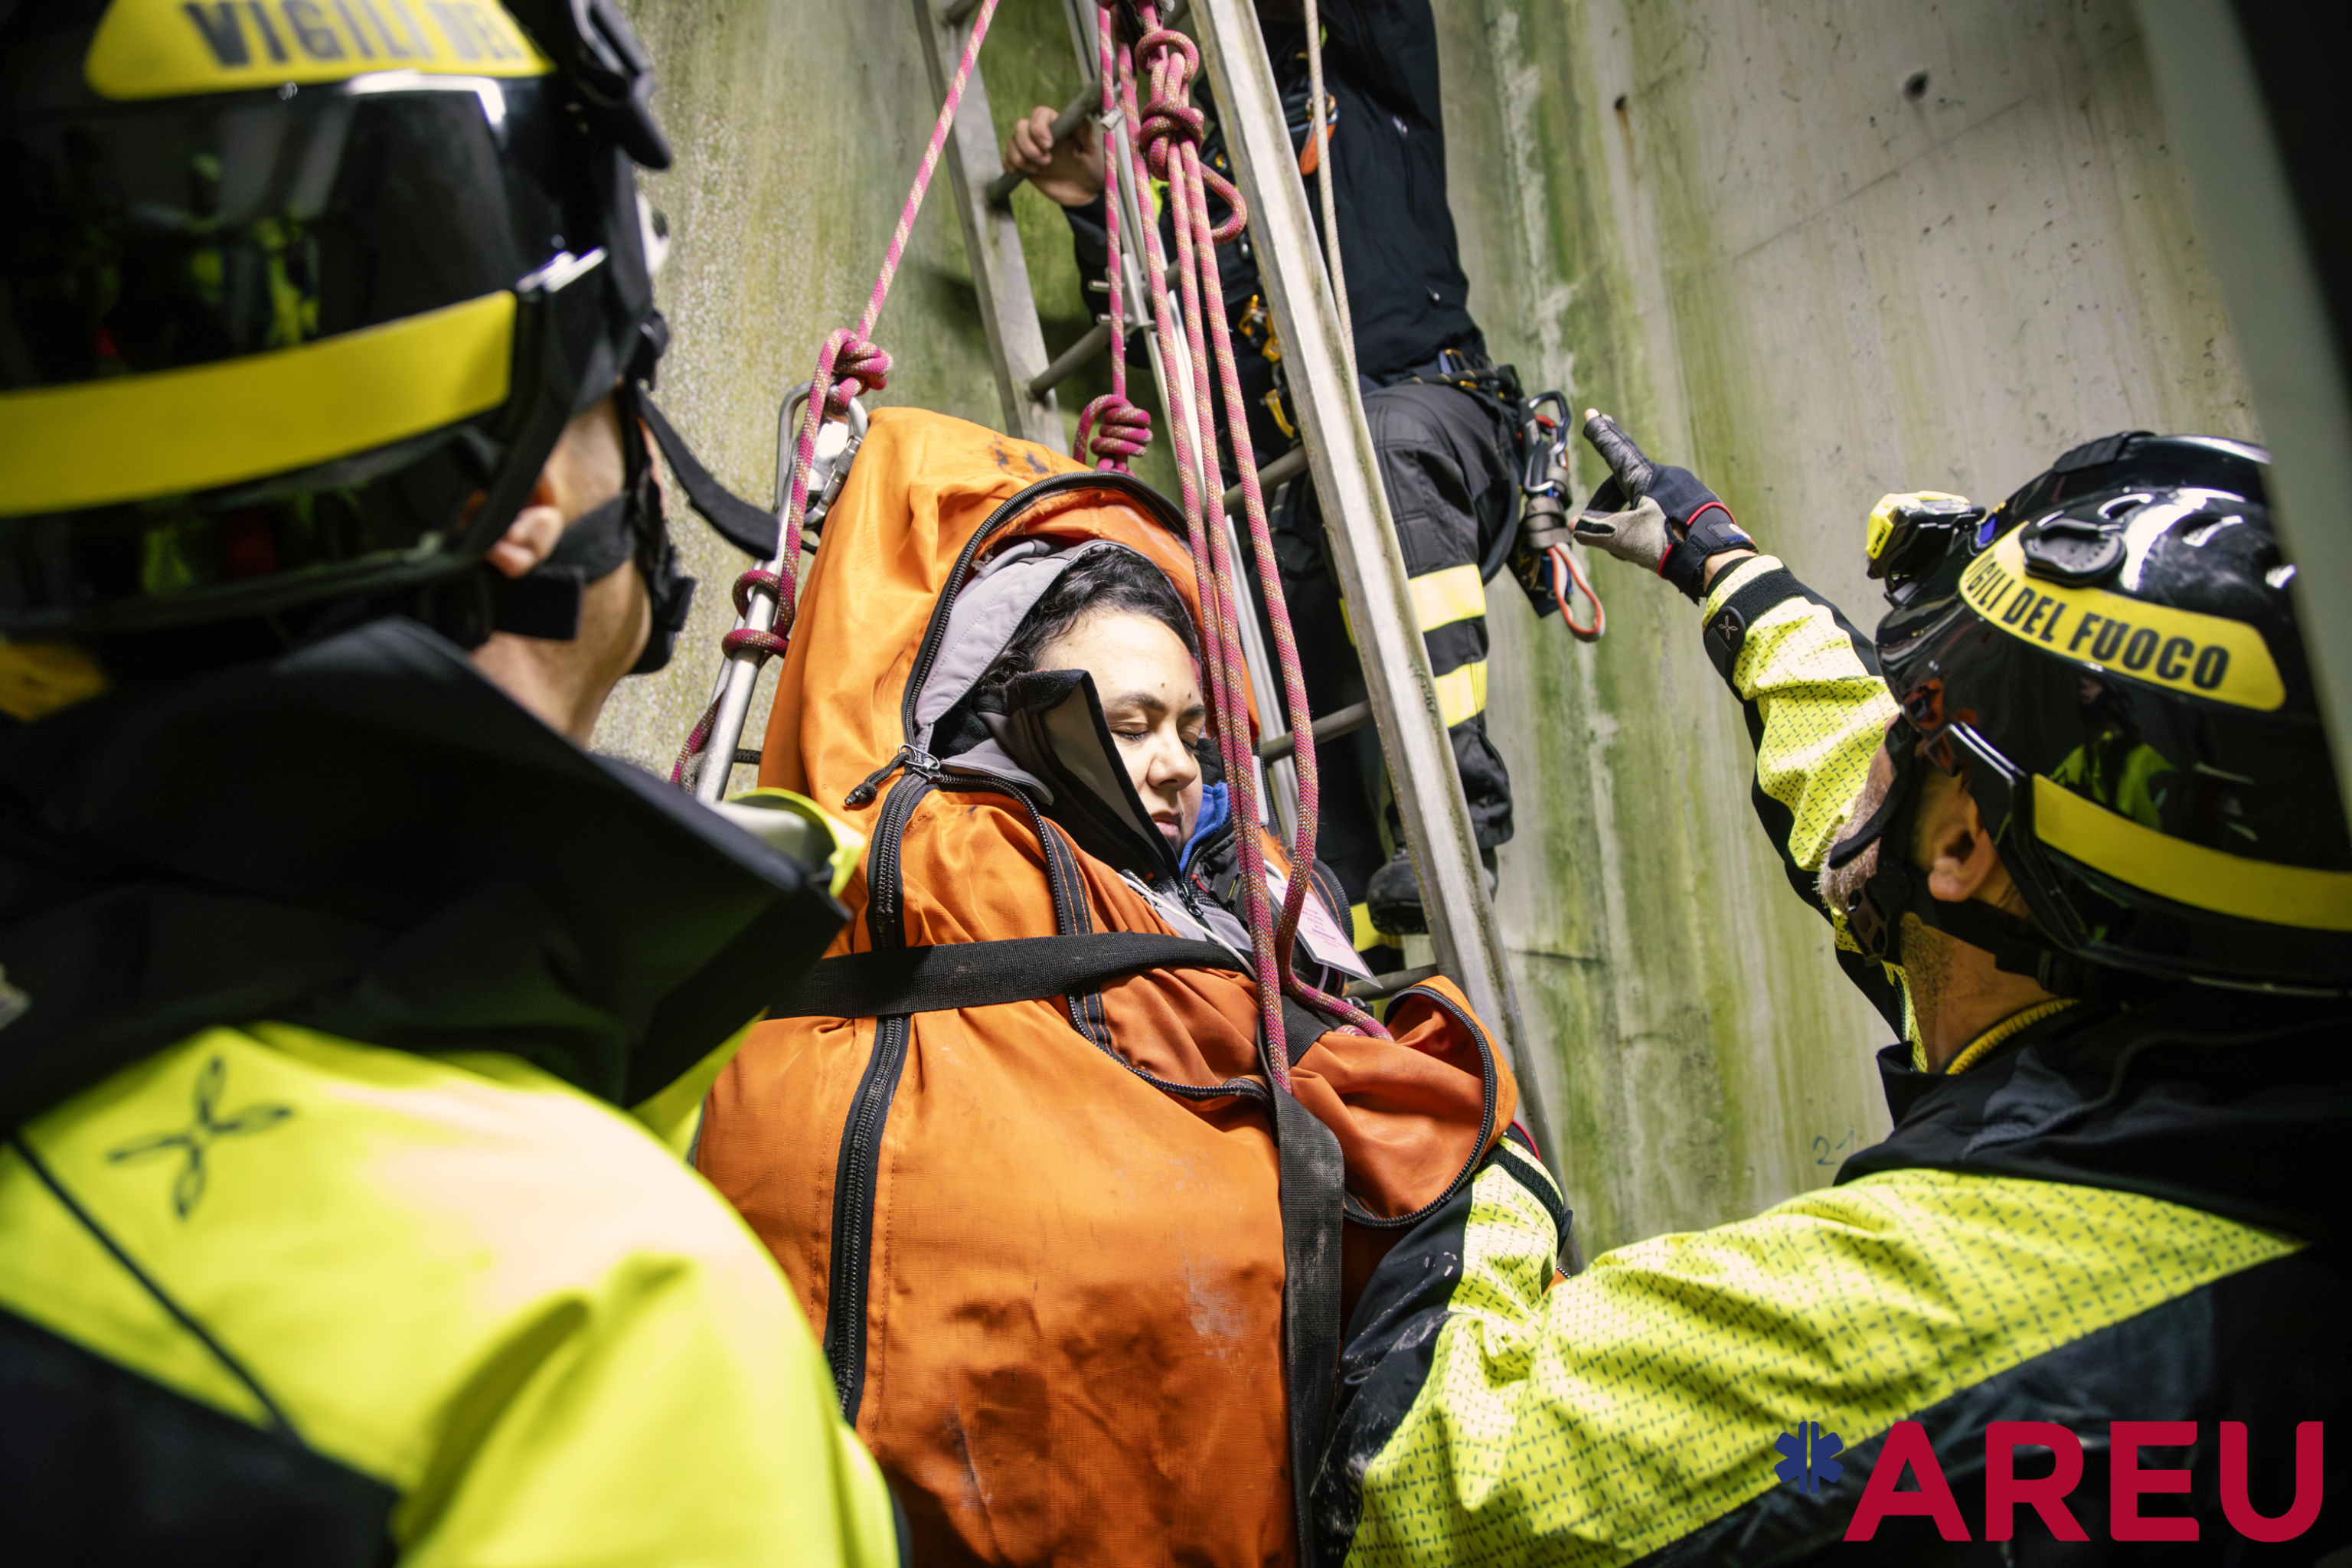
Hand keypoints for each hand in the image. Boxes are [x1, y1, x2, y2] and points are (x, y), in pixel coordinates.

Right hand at [1005, 105, 1103, 208]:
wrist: (1085, 191)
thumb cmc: (1091, 167)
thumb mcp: (1093, 150)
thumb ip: (1084, 132)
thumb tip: (1076, 117)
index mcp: (1056, 125)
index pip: (1039, 114)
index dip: (1039, 127)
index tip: (1048, 145)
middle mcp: (1040, 133)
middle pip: (1020, 126)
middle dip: (1028, 145)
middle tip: (1046, 162)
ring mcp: (1029, 148)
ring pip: (1011, 141)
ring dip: (1019, 156)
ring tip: (1037, 170)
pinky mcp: (1023, 164)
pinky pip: (1006, 159)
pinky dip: (1010, 165)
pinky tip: (1024, 173)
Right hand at [1574, 410, 1754, 600]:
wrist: (1714, 556)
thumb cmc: (1668, 541)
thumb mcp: (1625, 537)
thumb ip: (1597, 529)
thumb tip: (1576, 526)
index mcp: (1647, 476)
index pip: (1616, 450)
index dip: (1601, 433)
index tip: (1592, 412)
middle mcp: (1667, 476)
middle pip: (1625, 482)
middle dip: (1607, 501)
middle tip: (1594, 519)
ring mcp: (1684, 489)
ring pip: (1643, 498)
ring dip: (1627, 517)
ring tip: (1625, 545)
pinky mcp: (1695, 504)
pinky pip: (1663, 506)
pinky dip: (1648, 521)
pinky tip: (1649, 543)